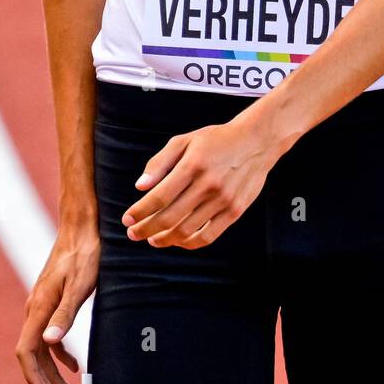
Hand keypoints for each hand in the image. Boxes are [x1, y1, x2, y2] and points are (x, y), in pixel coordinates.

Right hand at [15, 223, 98, 383]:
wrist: (81, 227)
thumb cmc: (84, 255)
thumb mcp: (80, 286)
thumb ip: (65, 315)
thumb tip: (49, 343)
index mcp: (39, 307)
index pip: (26, 352)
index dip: (34, 378)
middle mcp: (34, 308)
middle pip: (31, 354)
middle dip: (42, 381)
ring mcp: (40, 304)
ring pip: (39, 347)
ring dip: (51, 371)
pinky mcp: (49, 301)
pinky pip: (47, 335)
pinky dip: (58, 353)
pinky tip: (73, 363)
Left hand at [120, 114, 275, 249]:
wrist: (256, 142)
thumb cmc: (215, 140)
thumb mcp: (185, 141)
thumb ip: (160, 163)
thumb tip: (140, 187)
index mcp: (192, 165)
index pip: (160, 196)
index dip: (141, 211)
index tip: (127, 219)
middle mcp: (208, 185)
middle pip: (170, 217)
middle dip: (146, 229)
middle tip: (133, 233)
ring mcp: (223, 200)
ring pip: (187, 230)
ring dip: (165, 239)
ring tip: (152, 239)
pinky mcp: (235, 211)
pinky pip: (209, 236)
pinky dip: (190, 243)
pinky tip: (177, 240)